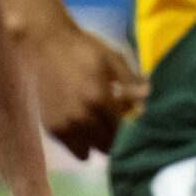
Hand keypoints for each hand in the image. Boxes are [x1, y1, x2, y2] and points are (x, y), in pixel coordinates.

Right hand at [30, 20, 145, 158]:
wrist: (46, 44)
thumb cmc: (84, 50)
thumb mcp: (113, 60)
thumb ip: (131, 83)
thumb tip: (148, 101)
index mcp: (99, 100)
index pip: (122, 132)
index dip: (130, 130)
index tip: (130, 121)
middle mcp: (81, 117)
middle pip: (108, 145)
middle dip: (116, 137)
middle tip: (115, 122)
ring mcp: (64, 125)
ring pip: (91, 151)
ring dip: (98, 142)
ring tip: (99, 124)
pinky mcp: (52, 128)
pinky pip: (74, 149)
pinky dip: (82, 143)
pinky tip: (84, 126)